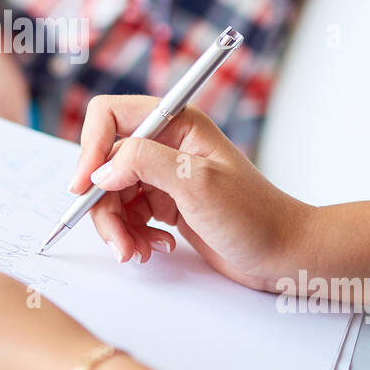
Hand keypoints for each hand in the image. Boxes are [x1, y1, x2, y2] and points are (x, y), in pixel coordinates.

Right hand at [68, 96, 314, 288]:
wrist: (284, 253)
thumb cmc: (255, 216)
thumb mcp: (197, 184)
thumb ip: (145, 164)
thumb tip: (101, 169)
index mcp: (177, 123)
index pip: (111, 117)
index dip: (90, 148)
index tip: (84, 187)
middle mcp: (167, 144)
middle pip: (105, 163)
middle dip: (103, 204)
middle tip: (118, 241)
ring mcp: (164, 176)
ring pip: (112, 194)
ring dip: (117, 227)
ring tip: (138, 252)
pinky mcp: (165, 204)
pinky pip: (128, 214)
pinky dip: (133, 235)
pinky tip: (156, 248)